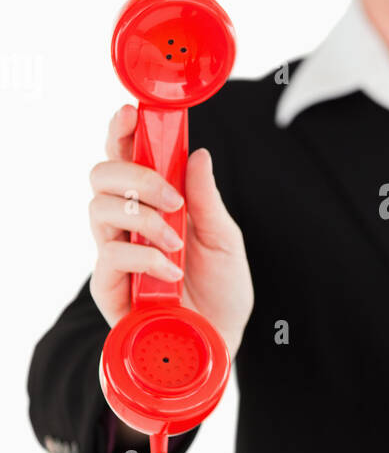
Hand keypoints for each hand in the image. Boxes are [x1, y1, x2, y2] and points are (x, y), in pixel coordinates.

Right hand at [88, 105, 253, 360]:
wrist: (221, 339)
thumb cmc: (223, 290)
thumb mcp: (226, 237)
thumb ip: (206, 197)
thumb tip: (198, 154)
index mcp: (154, 203)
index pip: (126, 157)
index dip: (121, 131)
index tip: (131, 113)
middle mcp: (128, 223)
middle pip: (101, 175)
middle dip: (133, 173)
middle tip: (169, 194)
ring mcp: (115, 253)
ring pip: (99, 209)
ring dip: (143, 216)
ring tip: (176, 238)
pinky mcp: (109, 287)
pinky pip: (110, 255)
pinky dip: (143, 255)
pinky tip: (170, 268)